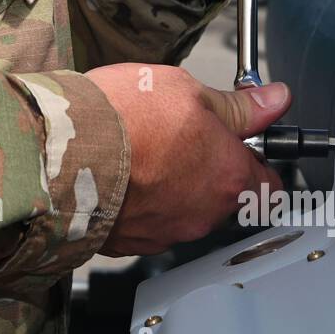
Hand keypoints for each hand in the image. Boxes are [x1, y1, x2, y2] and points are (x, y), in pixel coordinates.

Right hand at [86, 63, 287, 255]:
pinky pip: (146, 222)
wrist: (60, 151)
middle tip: (182, 137)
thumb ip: (236, 106)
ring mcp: (166, 233)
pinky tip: (123, 173)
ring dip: (173, 186)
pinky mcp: (130, 242)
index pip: (270, 185)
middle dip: (210, 170)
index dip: (256, 160)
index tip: (240, 141)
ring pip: (184, 210)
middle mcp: (204, 214)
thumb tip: (274, 100)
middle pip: (225, 198)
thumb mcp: (188, 91)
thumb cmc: (124, 119)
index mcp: (229, 177)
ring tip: (143, 151)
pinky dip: (140, 202)